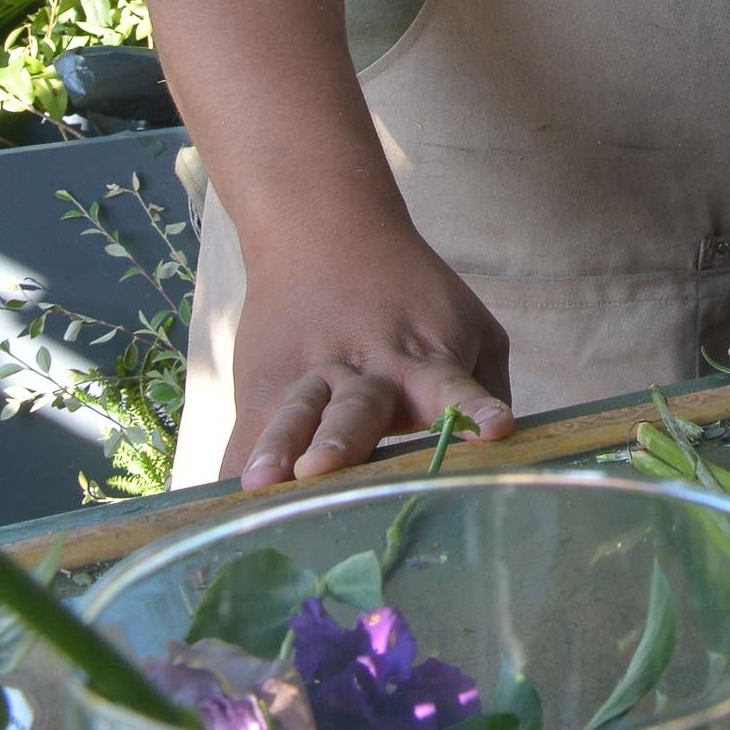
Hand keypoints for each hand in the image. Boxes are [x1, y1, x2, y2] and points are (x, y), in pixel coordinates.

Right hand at [226, 224, 514, 488]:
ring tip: (264, 480)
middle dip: (343, 438)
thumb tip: (502, 454)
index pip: (454, 385)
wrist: (323, 230)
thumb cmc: (411, 295)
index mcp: (424, 358)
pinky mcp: (264, 385)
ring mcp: (309, 377)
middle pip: (357, 408)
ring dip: (281, 445)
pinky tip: (226, 499)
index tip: (496, 431)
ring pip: (295, 413)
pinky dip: (237, 466)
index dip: (474, 407)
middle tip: (325, 467)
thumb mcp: (468, 323)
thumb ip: (485, 386)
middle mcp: (366, 372)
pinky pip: (247, 434)